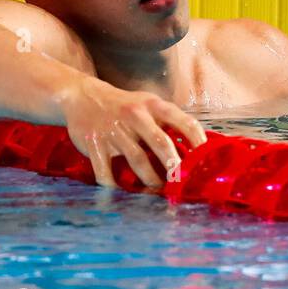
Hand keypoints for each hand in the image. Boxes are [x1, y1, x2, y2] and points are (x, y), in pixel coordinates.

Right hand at [60, 77, 206, 189]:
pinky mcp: (94, 142)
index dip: (198, 142)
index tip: (205, 161)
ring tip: (157, 189)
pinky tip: (123, 192)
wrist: (82, 96)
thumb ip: (168, 123)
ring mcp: (113, 129)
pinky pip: (105, 170)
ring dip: (150, 179)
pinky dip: (114, 185)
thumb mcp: (147, 105)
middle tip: (181, 183)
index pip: (184, 122)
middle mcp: (135, 114)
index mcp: (153, 105)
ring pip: (137, 159)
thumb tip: (194, 151)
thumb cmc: (124, 106)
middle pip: (161, 143)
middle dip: (174, 166)